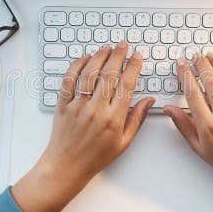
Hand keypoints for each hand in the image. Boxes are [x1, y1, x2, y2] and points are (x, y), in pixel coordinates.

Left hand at [12, 42, 153, 211]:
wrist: (67, 167)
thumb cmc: (96, 157)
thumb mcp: (124, 142)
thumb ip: (137, 119)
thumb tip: (150, 100)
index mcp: (113, 119)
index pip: (127, 85)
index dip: (133, 67)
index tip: (137, 57)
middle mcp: (95, 110)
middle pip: (109, 75)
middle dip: (118, 56)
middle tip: (123, 45)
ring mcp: (77, 106)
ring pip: (89, 74)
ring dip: (99, 57)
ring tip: (107, 48)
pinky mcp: (62, 105)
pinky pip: (69, 80)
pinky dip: (77, 66)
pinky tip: (85, 58)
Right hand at [164, 53, 212, 211]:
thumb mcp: (198, 147)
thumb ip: (183, 125)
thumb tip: (168, 108)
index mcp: (207, 125)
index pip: (192, 92)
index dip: (185, 75)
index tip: (181, 65)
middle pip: (209, 81)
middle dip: (200, 64)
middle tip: (195, 57)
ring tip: (210, 56)